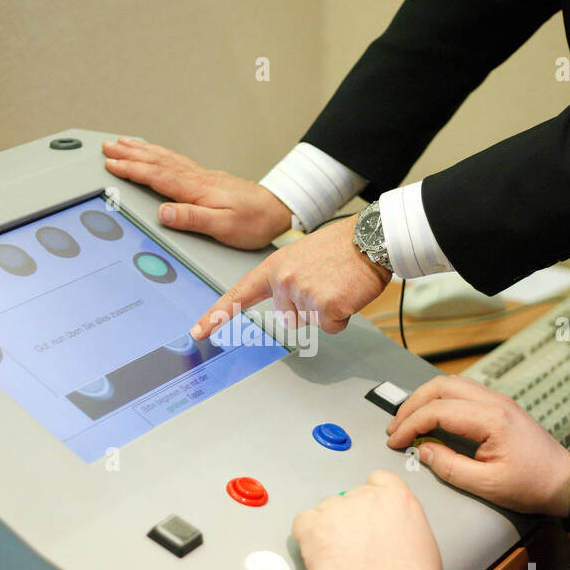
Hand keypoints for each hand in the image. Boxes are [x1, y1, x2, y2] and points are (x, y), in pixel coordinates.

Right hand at [102, 137, 291, 248]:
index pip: (156, 176)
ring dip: (142, 150)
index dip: (132, 169)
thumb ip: (192, 219)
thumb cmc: (254, 222)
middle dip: (130, 153)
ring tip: (124, 143)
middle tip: (108, 145)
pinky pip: (176, 160)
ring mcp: (202, 176)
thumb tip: (163, 212)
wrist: (277, 210)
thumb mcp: (223, 226)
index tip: (111, 164)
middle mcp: (197, 178)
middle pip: (157, 161)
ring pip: (165, 157)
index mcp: (196, 189)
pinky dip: (160, 154)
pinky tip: (155, 154)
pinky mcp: (207, 179)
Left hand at [190, 215, 390, 337]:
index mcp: (274, 268)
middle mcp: (284, 281)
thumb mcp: (300, 257)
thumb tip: (287, 312)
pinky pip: (332, 326)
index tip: (199, 331)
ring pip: (312, 323)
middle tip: (324, 283)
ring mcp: (304, 294)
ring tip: (337, 284)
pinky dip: (343, 315)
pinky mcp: (327, 307)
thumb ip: (285, 281)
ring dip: (327, 310)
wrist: (370, 238)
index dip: (216, 316)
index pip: (238, 295)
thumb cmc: (340, 247)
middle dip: (307, 308)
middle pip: (288, 318)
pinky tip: (348, 292)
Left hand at [291, 471, 442, 569]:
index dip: (370, 500)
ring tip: (338, 558)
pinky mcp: (315, 529)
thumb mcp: (421, 537)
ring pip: (324, 510)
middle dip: (349, 520)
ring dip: (328, 529)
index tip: (367, 515)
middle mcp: (365, 497)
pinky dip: (306, 537)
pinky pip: (302, 522)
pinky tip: (318, 553)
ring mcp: (337, 511)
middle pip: (348, 498)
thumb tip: (389, 526)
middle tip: (353, 547)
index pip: (376, 481)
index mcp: (395, 496)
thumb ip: (401, 520)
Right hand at [385, 375, 569, 517]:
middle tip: (396, 427)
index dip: (410, 425)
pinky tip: (431, 416)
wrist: (563, 481)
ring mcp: (497, 401)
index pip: (438, 410)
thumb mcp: (487, 485)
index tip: (396, 441)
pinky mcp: (498, 407)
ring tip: (408, 420)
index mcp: (492, 419)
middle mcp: (494, 403)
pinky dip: (440, 400)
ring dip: (425, 399)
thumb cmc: (533, 484)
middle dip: (411, 404)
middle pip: (441, 386)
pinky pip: (462, 392)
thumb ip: (450, 468)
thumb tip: (424, 452)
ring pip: (451, 384)